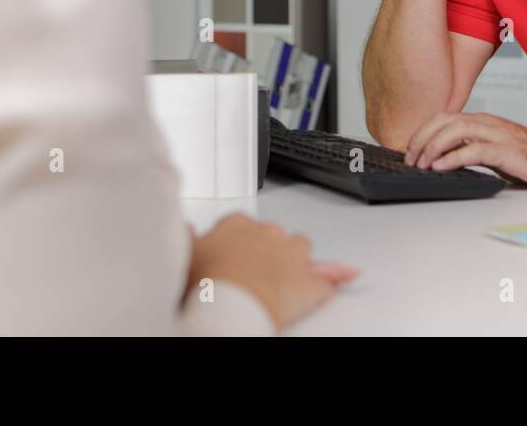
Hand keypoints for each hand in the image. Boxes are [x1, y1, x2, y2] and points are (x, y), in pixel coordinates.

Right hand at [185, 213, 358, 331]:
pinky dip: (334, 279)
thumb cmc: (208, 281)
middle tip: (254, 270)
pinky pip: (329, 278)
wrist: (231, 303)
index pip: (241, 224)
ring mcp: (292, 255)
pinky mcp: (310, 281)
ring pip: (301, 247)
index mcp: (237, 224)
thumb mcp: (185, 254)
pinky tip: (341, 279)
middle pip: (273, 234)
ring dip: (296, 258)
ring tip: (287, 274)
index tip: (232, 253)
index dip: (238, 241)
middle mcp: (268, 233)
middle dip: (267, 249)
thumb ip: (187, 237)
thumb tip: (184, 229)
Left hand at [403, 112, 526, 189]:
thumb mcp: (499, 153)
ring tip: (420, 164)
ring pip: (455, 130)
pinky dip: (452, 157)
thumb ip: (477, 152)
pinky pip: (474, 149)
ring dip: (432, 147)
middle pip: (444, 120)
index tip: (411, 150)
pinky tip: (440, 167)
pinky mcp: (508, 151)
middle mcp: (489, 124)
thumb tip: (449, 163)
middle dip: (421, 137)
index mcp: (485, 123)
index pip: (445, 118)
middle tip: (409, 158)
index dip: (423, 131)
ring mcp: (499, 135)